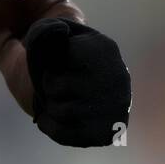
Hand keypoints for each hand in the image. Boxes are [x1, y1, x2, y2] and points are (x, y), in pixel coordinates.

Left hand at [22, 16, 130, 146]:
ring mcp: (114, 109)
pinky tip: (51, 116)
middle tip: (58, 83)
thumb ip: (49, 28)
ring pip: (59, 111)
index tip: (60, 62)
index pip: (57, 58)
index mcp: (105, 49)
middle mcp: (116, 79)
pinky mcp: (105, 133)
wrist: (97, 82)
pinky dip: (50, 125)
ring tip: (60, 98)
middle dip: (48, 84)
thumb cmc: (72, 55)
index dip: (49, 62)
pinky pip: (64, 134)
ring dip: (50, 104)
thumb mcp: (62, 33)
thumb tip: (58, 34)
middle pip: (54, 86)